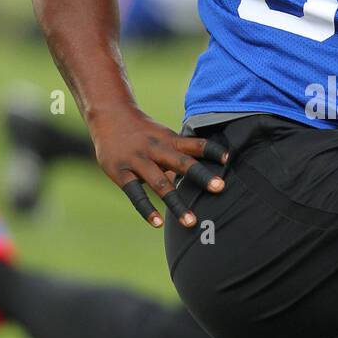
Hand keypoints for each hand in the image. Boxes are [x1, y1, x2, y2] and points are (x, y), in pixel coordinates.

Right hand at [90, 105, 227, 228]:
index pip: (196, 144)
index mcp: (170, 140)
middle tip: (220, 188)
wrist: (108, 114)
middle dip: (202, 176)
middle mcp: (156, 149)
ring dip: (176, 203)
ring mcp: (138, 160)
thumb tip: (200, 178)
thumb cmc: (143, 132)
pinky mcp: (120, 173)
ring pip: (160, 184)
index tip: (229, 159)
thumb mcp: (163, 137)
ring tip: (191, 222)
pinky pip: (135, 194)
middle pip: (182, 163)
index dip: (212, 150)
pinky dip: (146, 209)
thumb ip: (179, 156)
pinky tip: (158, 223)